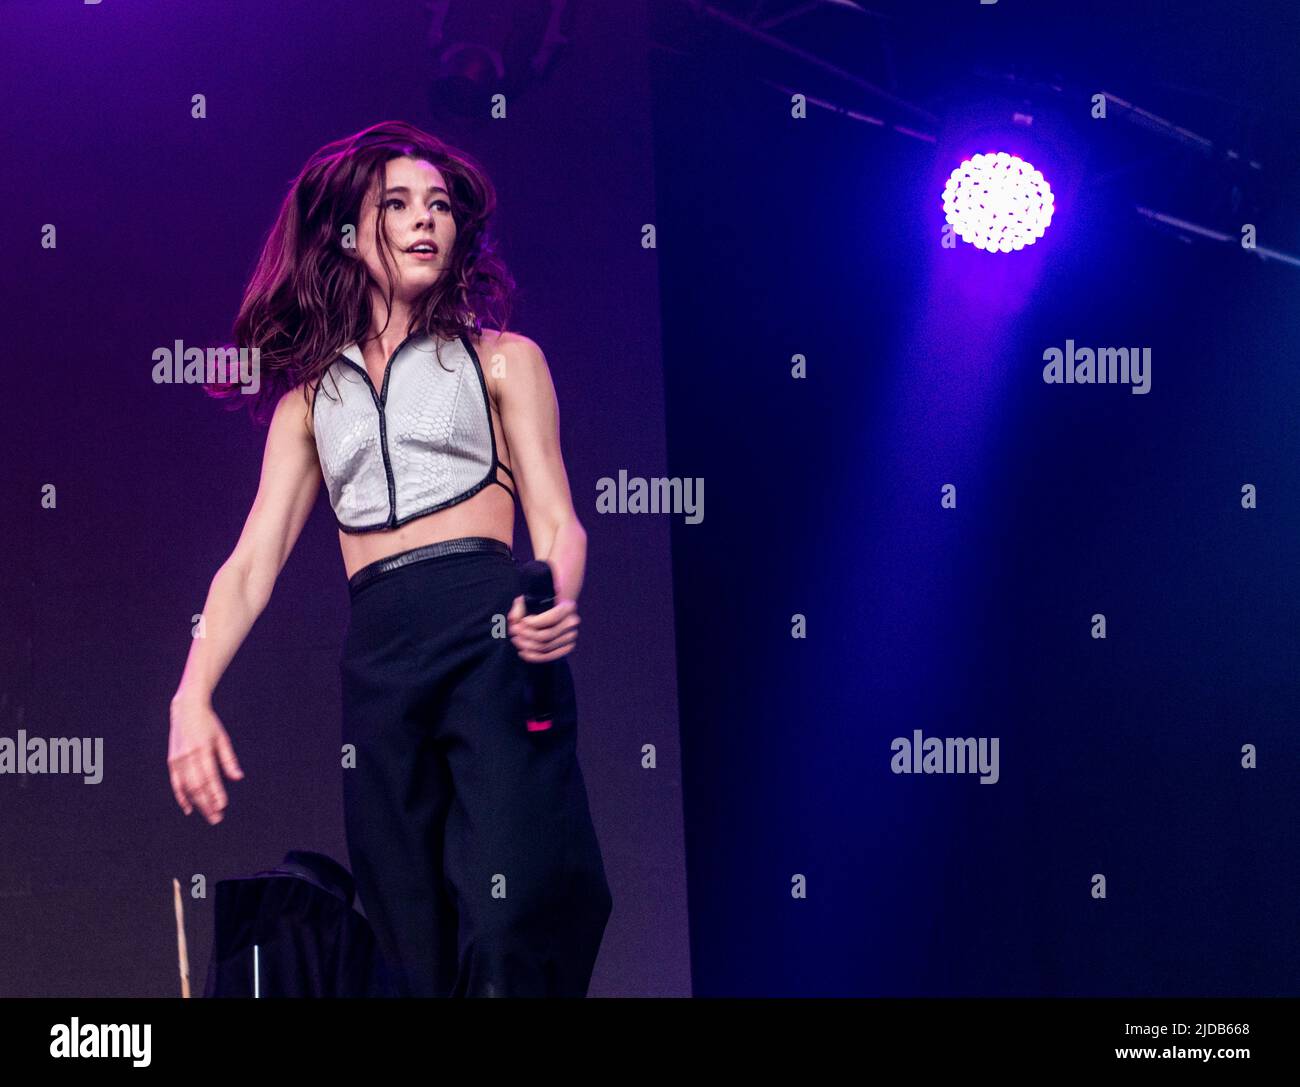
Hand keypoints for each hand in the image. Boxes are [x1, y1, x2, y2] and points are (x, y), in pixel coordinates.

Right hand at [168, 692, 243, 824]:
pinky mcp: (172, 761)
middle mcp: (188, 756)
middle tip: (217, 818)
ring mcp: (178, 759)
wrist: (185, 710)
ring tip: (209, 815)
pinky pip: (176, 783)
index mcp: (203, 748)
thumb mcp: (222, 738)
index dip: (215, 792)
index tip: (222, 806)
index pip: (210, 776)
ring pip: (187, 787)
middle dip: (207, 804)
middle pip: (197, 786)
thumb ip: (229, 759)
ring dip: (197, 803)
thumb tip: (238, 778)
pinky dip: (181, 797)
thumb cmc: (209, 724)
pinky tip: (189, 809)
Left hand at [507, 595, 579, 661]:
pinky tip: (523, 651)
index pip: (552, 618)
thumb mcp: (530, 599)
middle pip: (547, 635)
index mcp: (567, 607)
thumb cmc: (541, 604)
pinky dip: (534, 656)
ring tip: (516, 640)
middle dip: (527, 634)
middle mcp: (572, 622)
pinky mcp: (566, 648)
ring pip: (546, 647)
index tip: (522, 622)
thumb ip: (519, 607)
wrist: (554, 611)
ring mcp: (570, 637)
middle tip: (514, 631)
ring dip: (527, 645)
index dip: (535, 622)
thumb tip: (514, 620)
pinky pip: (548, 656)